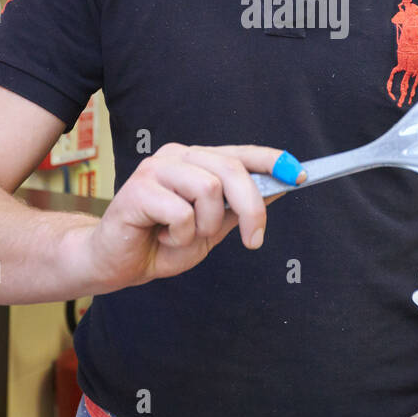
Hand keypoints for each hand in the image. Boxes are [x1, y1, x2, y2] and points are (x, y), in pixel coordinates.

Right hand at [85, 143, 302, 290]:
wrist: (117, 263)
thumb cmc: (162, 243)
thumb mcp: (211, 228)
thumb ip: (237, 208)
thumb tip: (279, 187)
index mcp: (196, 160)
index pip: (240, 152)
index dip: (271, 161)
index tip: (300, 175)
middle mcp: (178, 156)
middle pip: (231, 169)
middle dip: (251, 208)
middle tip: (254, 240)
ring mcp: (156, 168)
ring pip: (209, 189)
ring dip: (205, 226)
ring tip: (184, 236)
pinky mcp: (138, 189)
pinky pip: (181, 213)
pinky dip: (180, 236)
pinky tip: (162, 238)